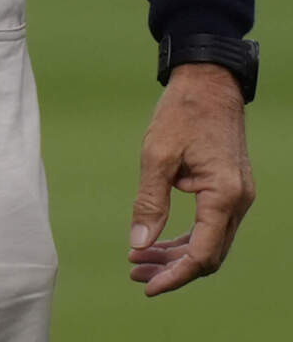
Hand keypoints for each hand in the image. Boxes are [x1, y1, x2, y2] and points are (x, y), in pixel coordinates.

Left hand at [127, 64, 255, 293]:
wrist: (208, 85)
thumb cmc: (182, 114)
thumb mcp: (156, 155)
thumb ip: (149, 201)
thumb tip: (139, 242)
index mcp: (224, 196)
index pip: (202, 253)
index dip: (175, 275)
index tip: (147, 286)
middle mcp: (237, 202)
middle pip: (208, 254)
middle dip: (172, 269)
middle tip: (134, 273)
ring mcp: (236, 198)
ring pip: (209, 243)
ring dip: (175, 255)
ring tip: (138, 259)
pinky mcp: (228, 191)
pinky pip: (209, 226)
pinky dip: (184, 237)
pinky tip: (156, 239)